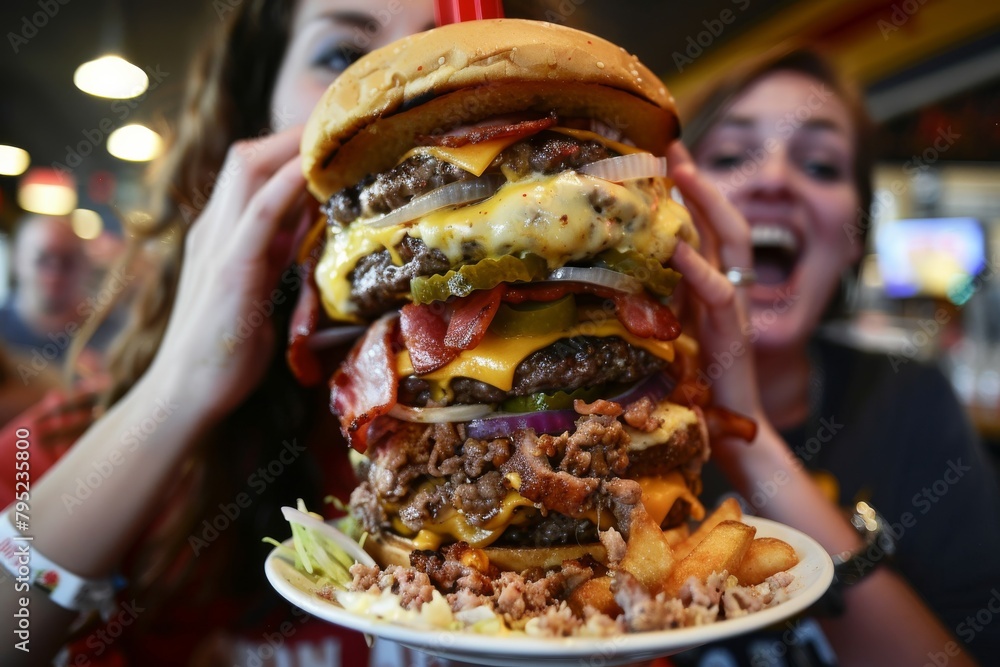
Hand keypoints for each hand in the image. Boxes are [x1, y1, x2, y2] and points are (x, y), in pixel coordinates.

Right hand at [147, 127, 311, 421]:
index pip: (252, 170)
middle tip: (341, 124)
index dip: (289, 147)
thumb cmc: (227, 348)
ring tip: (335, 129)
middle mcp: (214, 229)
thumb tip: (314, 224)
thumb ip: (280, 253)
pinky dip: (287, 184)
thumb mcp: (261, 288)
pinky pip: (260, 213)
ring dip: (294, 146)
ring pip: (250, 170)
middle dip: (294, 134)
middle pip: (249, 156)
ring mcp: (217, 246)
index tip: (332, 137)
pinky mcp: (229, 270)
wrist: (187, 394)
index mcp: (220, 233)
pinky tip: (314, 169)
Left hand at [667, 141, 762, 424]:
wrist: (729, 431)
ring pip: (732, 242)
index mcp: (712, 287)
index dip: (691, 193)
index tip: (664, 159)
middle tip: (674, 147)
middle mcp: (729, 288)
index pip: (708, 229)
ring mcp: (735, 307)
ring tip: (684, 174)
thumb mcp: (667, 332)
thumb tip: (609, 278)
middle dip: (701, 182)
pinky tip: (678, 247)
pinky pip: (718, 292)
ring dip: (709, 204)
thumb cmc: (694, 386)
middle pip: (725, 220)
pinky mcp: (732, 332)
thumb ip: (653, 303)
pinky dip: (699, 267)